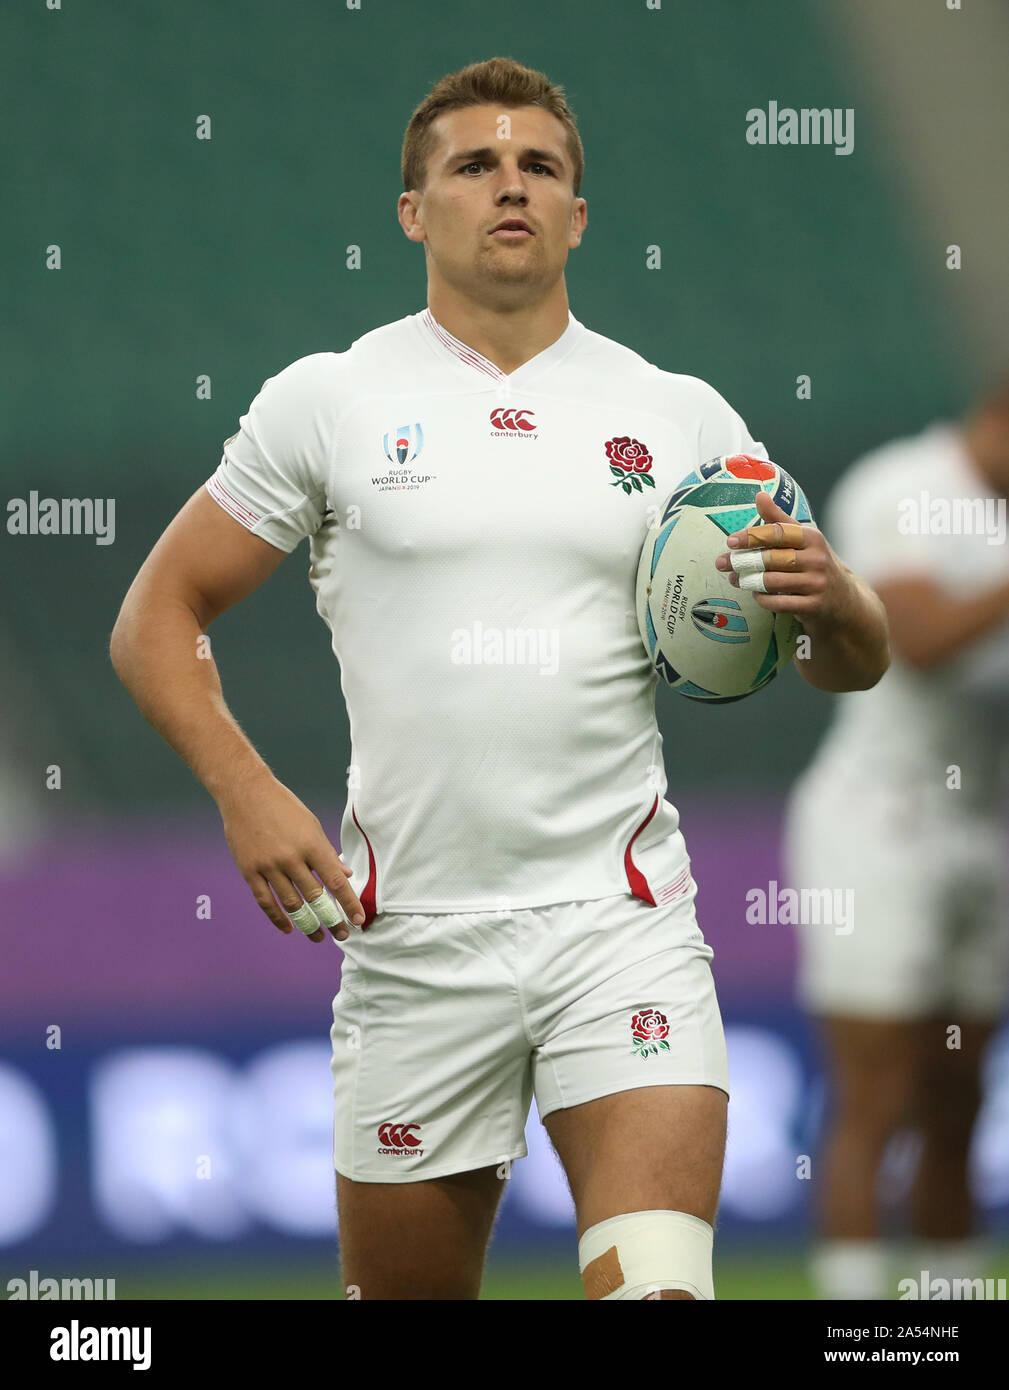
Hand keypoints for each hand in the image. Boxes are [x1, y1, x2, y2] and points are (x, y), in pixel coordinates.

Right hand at [217, 771, 364, 942]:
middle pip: (315, 898)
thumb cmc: (284, 807)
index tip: (357, 920)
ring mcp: (269, 866)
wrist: (245, 793)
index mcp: (312, 844)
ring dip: (307, 924)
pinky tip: (289, 928)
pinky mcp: (249, 871)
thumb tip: (345, 875)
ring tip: (318, 937)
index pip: (335, 881)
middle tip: (342, 935)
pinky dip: (278, 918)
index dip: (348, 903)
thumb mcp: (312, 825)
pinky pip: (265, 901)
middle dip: (331, 919)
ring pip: (291, 904)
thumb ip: (327, 853)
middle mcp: (291, 858)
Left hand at [714, 488, 847, 626]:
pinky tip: (756, 594)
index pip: (777, 533)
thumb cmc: (814, 563)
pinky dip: (762, 599)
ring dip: (748, 581)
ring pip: (772, 581)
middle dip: (742, 562)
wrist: (843, 598)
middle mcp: (817, 559)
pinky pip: (779, 603)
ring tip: (735, 579)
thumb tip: (760, 495)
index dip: (752, 536)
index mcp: (812, 538)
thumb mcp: (801, 539)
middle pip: (771, 559)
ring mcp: (816, 583)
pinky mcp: (813, 605)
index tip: (730, 541)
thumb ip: (779, 519)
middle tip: (722, 563)